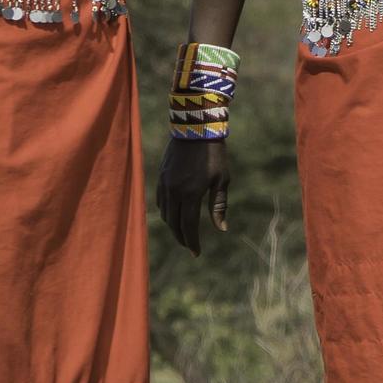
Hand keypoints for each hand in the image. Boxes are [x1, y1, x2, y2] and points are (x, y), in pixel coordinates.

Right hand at [158, 136, 230, 253]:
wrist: (196, 129)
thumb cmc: (215, 155)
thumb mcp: (221, 180)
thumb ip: (219, 206)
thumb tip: (222, 229)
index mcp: (191, 193)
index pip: (188, 226)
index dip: (192, 241)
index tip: (196, 253)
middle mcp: (174, 191)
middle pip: (174, 223)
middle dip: (182, 237)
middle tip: (190, 247)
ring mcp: (165, 184)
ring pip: (165, 214)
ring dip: (173, 226)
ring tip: (183, 233)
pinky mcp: (161, 177)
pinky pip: (160, 202)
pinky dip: (166, 213)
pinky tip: (174, 215)